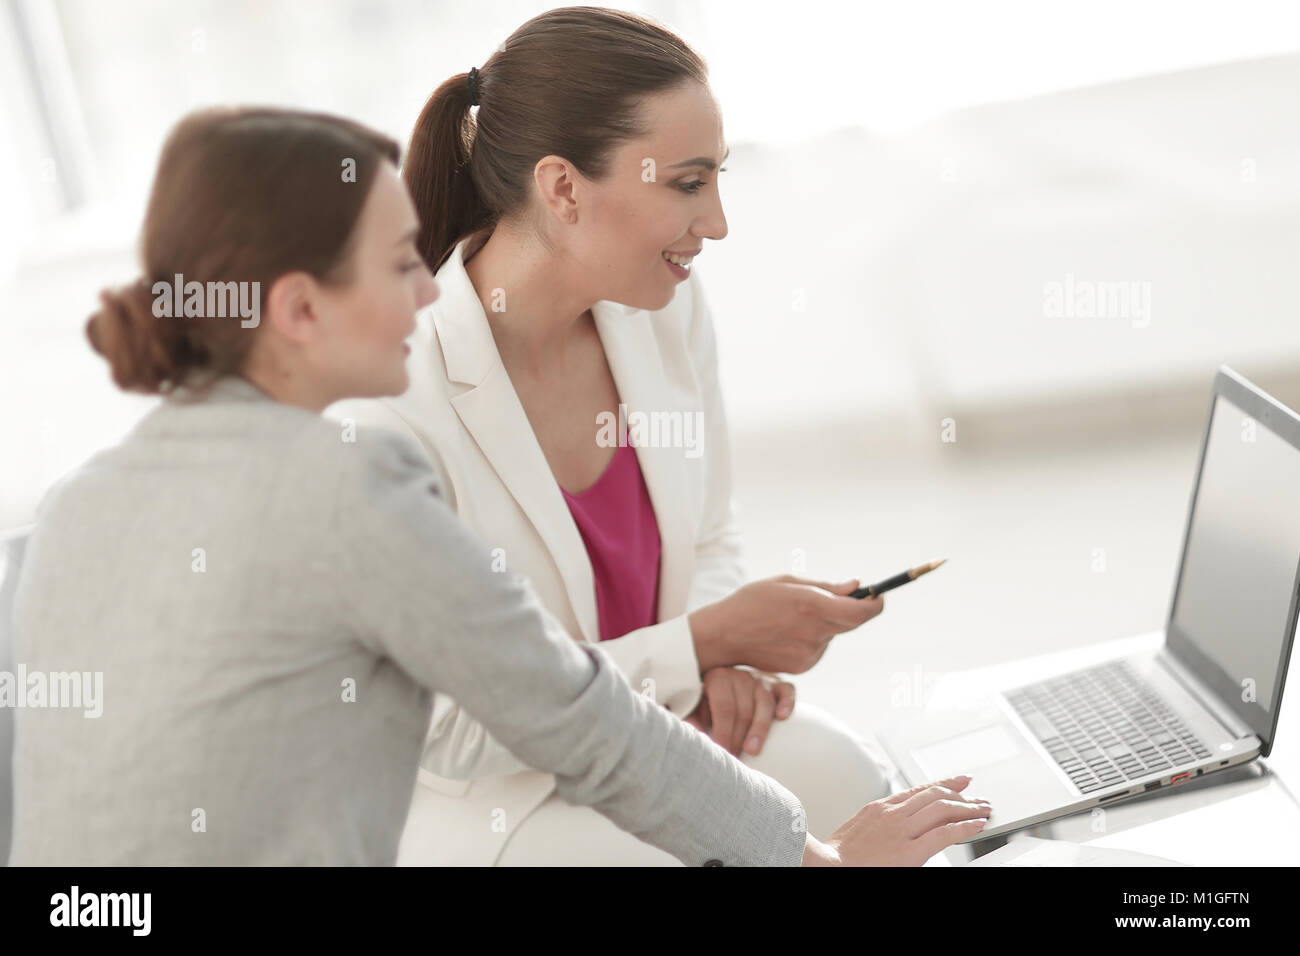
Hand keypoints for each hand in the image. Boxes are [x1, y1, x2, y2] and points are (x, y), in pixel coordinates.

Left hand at [684, 667, 795, 756]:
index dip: (723, 731)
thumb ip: (693, 719)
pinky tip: (783, 716)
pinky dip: (787, 702)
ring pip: (764, 703)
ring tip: (753, 750)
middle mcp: (741, 675)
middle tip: (735, 759)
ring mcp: (761, 679)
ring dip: (760, 729)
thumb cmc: (709, 699)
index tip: (722, 752)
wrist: (725, 681)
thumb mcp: (696, 706)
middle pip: (743, 709)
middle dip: (739, 736)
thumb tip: (693, 736)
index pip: (724, 707)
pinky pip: (786, 690)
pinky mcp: (778, 683)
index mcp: (718, 678)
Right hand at [689, 575, 884, 673]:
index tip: (876, 596)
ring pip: (833, 634)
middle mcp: (814, 632)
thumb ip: (825, 586)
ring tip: (792, 617)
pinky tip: (786, 633)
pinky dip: (812, 638)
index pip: (861, 612)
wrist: (722, 637)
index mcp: (811, 606)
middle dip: (848, 610)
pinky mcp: (803, 667)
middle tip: (832, 599)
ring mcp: (809, 653)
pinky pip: (819, 647)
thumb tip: (856, 586)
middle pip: (851, 623)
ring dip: (825, 624)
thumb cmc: (752, 602)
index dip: (875, 604)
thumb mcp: (786, 582)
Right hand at [800, 775, 991, 865]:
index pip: (918, 790)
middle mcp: (892, 813)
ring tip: (984, 809)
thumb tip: (890, 820)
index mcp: (878, 808)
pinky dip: (965, 827)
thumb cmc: (838, 857)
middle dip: (960, 794)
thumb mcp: (856, 829)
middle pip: (934, 795)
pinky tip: (977, 825)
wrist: (829, 868)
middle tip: (978, 796)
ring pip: (942, 809)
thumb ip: (877, 821)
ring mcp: (901, 831)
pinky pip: (944, 834)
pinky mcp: (910, 851)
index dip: (942, 784)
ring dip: (968, 807)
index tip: (958, 782)